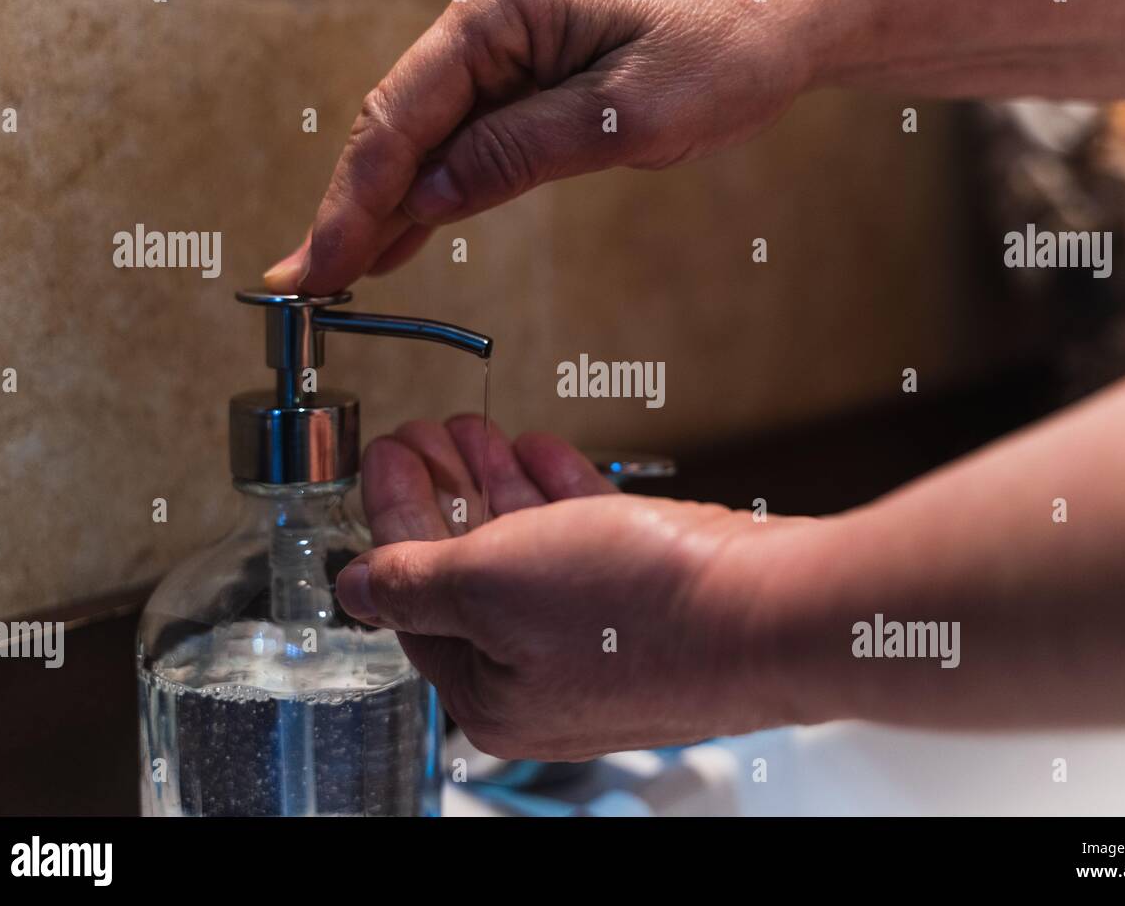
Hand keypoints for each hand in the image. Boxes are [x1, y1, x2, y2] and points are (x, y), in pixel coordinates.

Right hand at [265, 0, 826, 293]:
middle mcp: (490, 14)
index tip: (317, 267)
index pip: (401, 115)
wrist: (790, 4)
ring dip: (385, 205)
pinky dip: (436, 188)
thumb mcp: (627, 112)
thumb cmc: (729, 39)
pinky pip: (468, 134)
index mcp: (500, 5)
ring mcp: (510, 40)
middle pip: (398, 123)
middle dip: (352, 208)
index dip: (355, 201)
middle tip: (305, 283)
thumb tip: (425, 198)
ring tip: (338, 273)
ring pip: (426, 134)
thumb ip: (519, 152)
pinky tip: (401, 234)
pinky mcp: (534, 69)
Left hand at [340, 415, 794, 758]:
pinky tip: (544, 453)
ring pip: (533, 551)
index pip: (417, 601)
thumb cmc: (637, 614)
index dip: (395, 519)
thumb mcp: (488, 585)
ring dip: (499, 484)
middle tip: (428, 435)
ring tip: (478, 431)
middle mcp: (548, 674)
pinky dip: (560, 493)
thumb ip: (410, 582)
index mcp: (494, 695)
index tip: (389, 458)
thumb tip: (355, 586)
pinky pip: (589, 541)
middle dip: (447, 492)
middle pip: (474, 572)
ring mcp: (603, 636)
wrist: (769, 608)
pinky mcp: (651, 597)